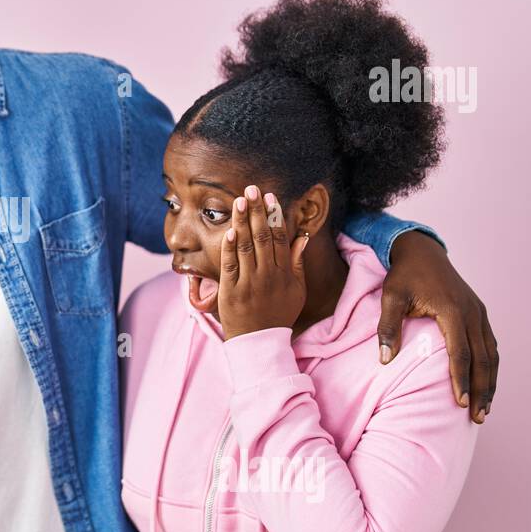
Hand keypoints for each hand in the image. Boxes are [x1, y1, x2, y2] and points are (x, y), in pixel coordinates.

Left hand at [217, 186, 308, 339]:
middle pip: (262, 237)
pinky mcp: (231, 290)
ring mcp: (249, 283)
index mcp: (284, 273)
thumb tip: (301, 237)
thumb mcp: (296, 290)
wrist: (259, 341)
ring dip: (242, 222)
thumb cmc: (278, 314)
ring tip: (239, 201)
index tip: (269, 198)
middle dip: (257, 212)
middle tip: (252, 190)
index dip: (273, 217)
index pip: (278, 238)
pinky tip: (230, 229)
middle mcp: (268, 275)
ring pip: (245, 246)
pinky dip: (229, 247)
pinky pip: (230, 265)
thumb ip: (297, 262)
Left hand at [379, 231, 497, 423]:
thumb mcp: (391, 297)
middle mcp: (472, 313)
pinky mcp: (480, 313)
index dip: (461, 379)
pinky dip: (491, 367)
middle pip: (482, 358)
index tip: (460, 403)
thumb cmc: (404, 276)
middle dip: (482, 389)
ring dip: (490, 382)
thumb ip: (387, 327)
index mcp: (452, 310)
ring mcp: (479, 313)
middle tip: (478, 416)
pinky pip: (490, 345)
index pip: (460, 352)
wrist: (422, 252)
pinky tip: (486, 384)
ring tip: (485, 408)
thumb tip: (384, 360)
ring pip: (491, 354)